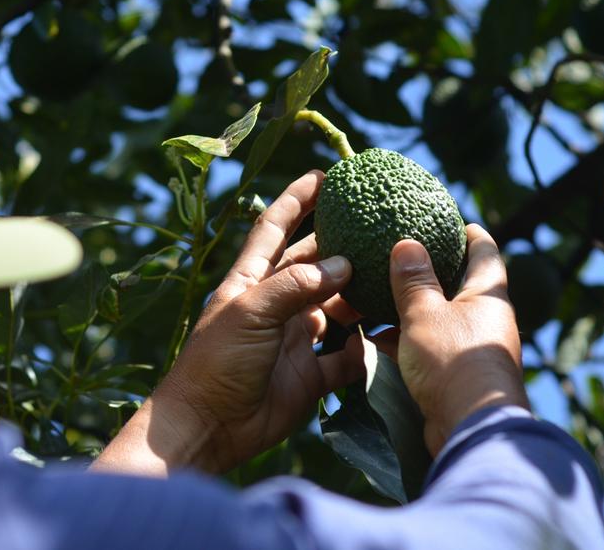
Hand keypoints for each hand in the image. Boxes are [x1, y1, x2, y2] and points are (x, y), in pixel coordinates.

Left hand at [93, 171, 366, 475]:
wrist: (209, 426)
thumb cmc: (217, 362)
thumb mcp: (250, 312)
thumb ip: (295, 285)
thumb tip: (341, 263)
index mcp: (251, 282)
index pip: (274, 229)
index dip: (296, 200)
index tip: (324, 176)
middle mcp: (276, 305)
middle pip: (314, 266)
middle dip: (342, 245)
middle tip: (379, 226)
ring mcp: (296, 340)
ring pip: (337, 308)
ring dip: (361, 296)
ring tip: (394, 276)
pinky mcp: (311, 376)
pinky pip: (347, 358)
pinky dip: (365, 349)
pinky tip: (388, 335)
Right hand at [377, 224, 528, 455]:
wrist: (469, 426)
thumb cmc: (452, 360)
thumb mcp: (425, 314)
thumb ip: (413, 281)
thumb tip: (407, 243)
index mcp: (488, 296)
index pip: (485, 253)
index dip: (472, 235)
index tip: (458, 223)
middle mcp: (486, 320)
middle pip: (462, 286)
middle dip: (434, 273)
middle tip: (405, 258)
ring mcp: (473, 349)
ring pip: (441, 320)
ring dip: (413, 311)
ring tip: (379, 299)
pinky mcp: (458, 376)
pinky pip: (430, 348)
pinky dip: (406, 341)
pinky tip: (376, 340)